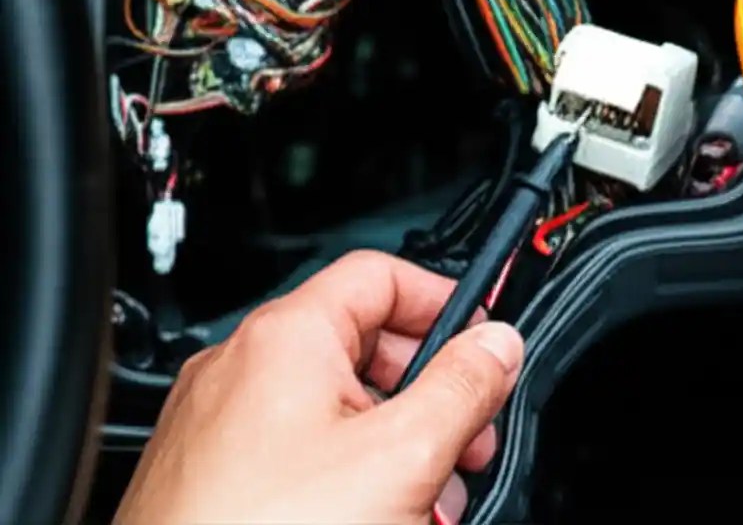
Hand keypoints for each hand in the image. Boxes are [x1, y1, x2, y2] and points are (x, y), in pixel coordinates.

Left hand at [114, 250, 524, 523]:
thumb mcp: (403, 457)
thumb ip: (463, 388)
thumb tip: (496, 346)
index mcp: (285, 339)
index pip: (381, 275)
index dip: (444, 304)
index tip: (485, 346)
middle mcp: (241, 369)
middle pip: (364, 346)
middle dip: (431, 392)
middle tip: (469, 438)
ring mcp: (220, 426)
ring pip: (336, 408)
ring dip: (398, 443)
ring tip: (429, 500)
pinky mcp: (212, 479)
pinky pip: (299, 452)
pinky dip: (350, 474)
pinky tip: (379, 517)